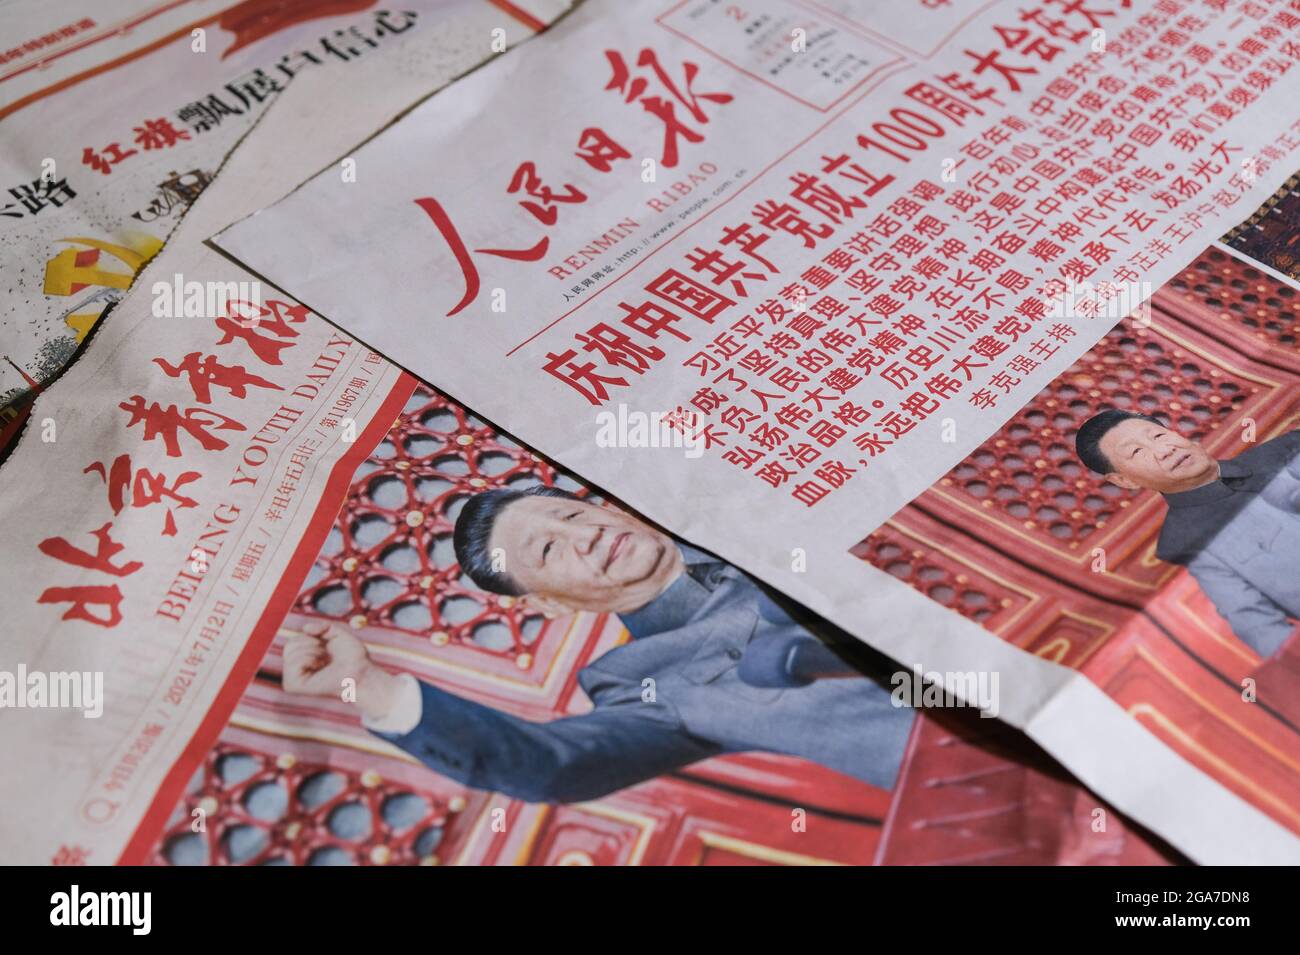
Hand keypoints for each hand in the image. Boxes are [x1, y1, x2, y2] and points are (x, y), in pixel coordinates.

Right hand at [281, 622, 403, 720]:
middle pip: (290, 644)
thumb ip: (322, 626)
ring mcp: (294, 678)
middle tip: (326, 655)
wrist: (361, 671)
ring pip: (290, 652)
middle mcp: (296, 670)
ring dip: (313, 651)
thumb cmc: (352, 656)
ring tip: (325, 661)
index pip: (293, 641)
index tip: (326, 647)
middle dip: (312, 643)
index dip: (312, 638)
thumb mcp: (337, 633)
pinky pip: (293, 662)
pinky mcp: (294, 685)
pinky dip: (308, 658)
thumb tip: (305, 628)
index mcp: (303, 659)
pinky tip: (320, 666)